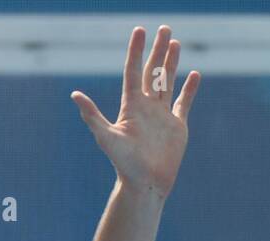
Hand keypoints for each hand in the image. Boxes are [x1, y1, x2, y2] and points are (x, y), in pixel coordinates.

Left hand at [71, 25, 200, 198]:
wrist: (144, 184)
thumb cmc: (123, 163)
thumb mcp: (106, 137)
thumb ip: (92, 115)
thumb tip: (74, 95)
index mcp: (130, 107)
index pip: (132, 72)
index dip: (136, 51)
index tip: (140, 31)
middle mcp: (145, 108)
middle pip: (152, 72)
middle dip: (158, 50)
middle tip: (165, 28)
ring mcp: (161, 115)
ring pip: (167, 82)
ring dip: (171, 63)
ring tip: (175, 43)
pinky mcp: (176, 126)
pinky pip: (183, 102)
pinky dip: (189, 88)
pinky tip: (194, 74)